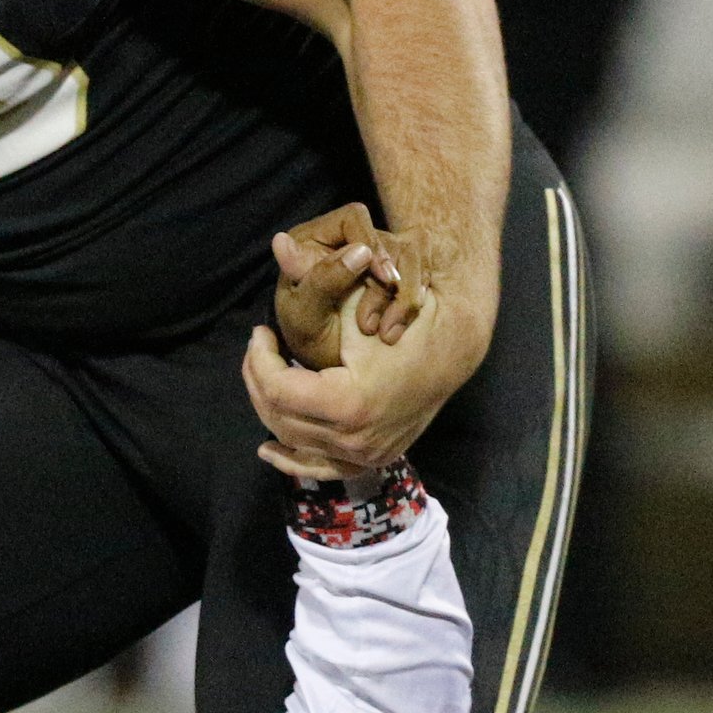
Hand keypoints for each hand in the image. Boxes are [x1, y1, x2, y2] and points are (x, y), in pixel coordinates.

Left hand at [245, 283, 466, 480]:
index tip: (259, 332)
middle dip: (259, 380)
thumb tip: (278, 243)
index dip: (258, 360)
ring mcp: (365, 454)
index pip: (277, 389)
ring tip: (261, 377)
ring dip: (270, 410)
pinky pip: (322, 469)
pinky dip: (294, 460)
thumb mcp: (355, 302)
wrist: (454, 348)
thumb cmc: (404, 320)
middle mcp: (355, 438)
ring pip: (295, 442)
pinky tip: (269, 449)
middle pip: (280, 417)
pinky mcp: (372, 458)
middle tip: (257, 350)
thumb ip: (313, 279)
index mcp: (349, 404)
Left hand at [276, 203, 422, 354]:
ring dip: (404, 296)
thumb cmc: (308, 337)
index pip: (354, 218)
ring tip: (386, 333)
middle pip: (386, 240)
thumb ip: (322, 281)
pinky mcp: (399, 272)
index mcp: (313, 240)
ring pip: (410, 257)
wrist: (330, 366)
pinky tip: (398, 326)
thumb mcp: (304, 316)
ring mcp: (375, 255)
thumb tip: (358, 250)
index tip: (383, 277)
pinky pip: (422, 273)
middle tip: (371, 326)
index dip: (371, 242)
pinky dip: (415, 300)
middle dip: (387, 283)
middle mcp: (347, 240)